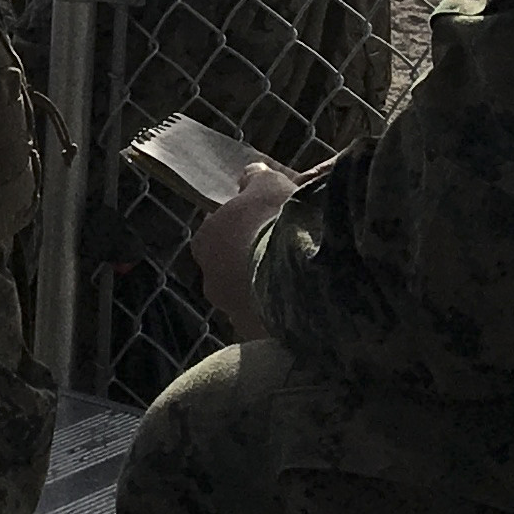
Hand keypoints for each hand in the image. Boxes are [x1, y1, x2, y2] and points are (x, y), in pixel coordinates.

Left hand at [191, 170, 303, 343]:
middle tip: (288, 261)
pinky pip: (269, 327)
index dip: (244, 231)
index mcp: (206, 241)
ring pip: (250, 302)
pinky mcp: (255, 340)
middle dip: (254, 267)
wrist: (297, 277)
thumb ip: (258, 181)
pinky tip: (306, 316)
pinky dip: (282, 321)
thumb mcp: (272, 188)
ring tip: (304, 290)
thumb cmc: (278, 224)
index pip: (219, 235)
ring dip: (269, 296)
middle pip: (232, 272)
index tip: (268, 230)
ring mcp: (231, 313)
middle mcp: (210, 280)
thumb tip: (251, 173)